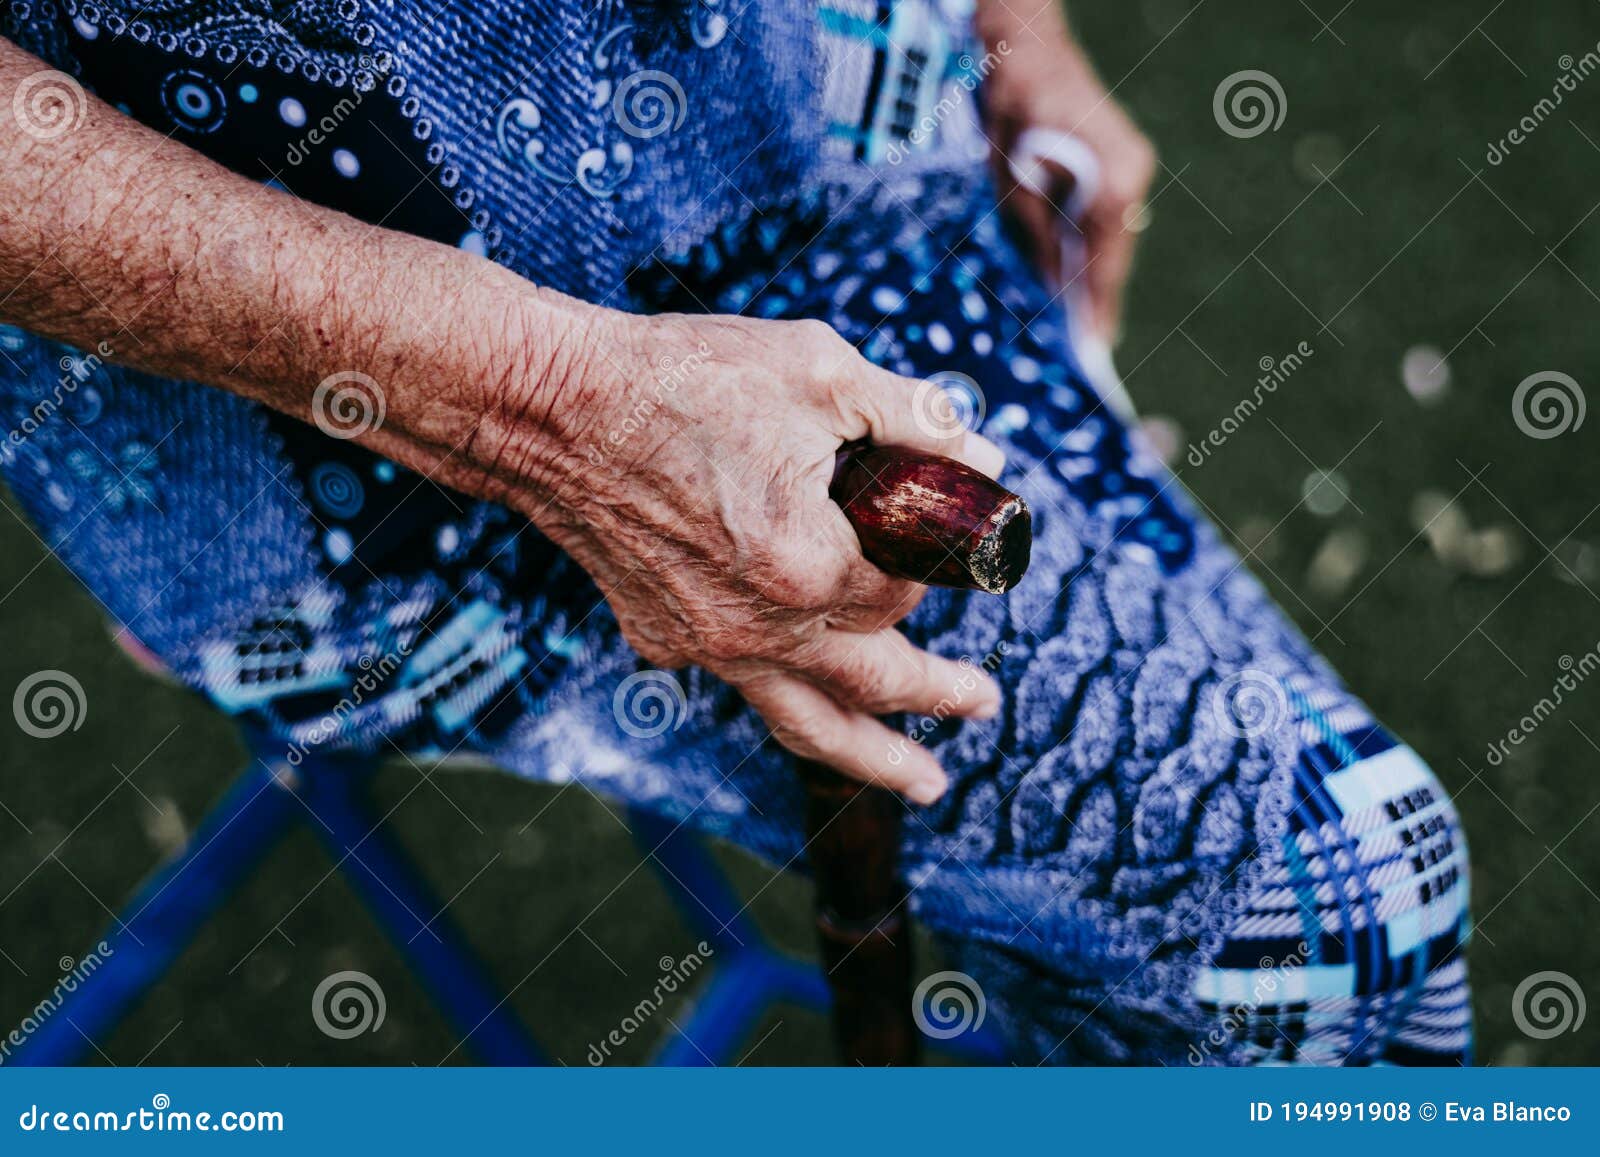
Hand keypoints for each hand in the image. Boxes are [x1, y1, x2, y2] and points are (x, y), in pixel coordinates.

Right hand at [473, 308, 1006, 801]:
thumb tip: (983, 456)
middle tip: (983, 704)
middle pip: (874, 685)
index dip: (932, 559)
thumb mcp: (822, 371)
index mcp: (809, 567)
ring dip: (870, 754)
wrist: (550, 406)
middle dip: (937, 699)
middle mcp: (759, 627)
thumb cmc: (684, 379)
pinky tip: (794, 684)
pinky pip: (735, 678)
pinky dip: (777, 688)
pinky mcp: (660, 635)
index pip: (904, 593)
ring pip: (803, 719)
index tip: (937, 525)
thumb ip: (916, 420)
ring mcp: (705, 643)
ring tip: (921, 782)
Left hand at [984, 37, 1155, 340]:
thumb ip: (1034, 236)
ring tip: (1078, 328)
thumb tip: (1050, 292)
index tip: (1092, 352)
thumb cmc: (1012, 108)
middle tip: (1082, 353)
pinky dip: (1088, 248)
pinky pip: (1104, 220)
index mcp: (1114, 181)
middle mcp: (1131, 176)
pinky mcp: (1120, 163)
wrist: (1024, 46)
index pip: (1107, 263)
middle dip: (1095, 302)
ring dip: (1091, 278)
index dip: (1097, 310)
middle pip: (1113, 256)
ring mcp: (1130, 167)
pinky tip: (1073, 279)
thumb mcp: (1010, 182)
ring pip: (1109, 240)